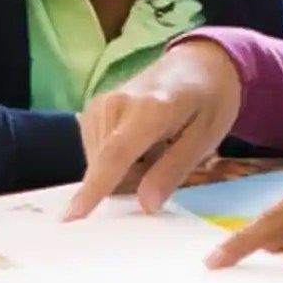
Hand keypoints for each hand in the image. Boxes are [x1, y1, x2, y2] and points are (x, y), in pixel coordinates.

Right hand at [65, 39, 242, 219]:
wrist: (198, 64)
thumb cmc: (210, 101)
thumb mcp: (206, 138)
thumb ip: (173, 170)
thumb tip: (146, 205)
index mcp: (149, 109)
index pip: (115, 155)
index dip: (94, 188)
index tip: (72, 217)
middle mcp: (115, 103)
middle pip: (105, 166)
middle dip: (130, 181)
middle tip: (166, 160)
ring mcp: (100, 104)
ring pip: (99, 162)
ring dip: (124, 170)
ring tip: (157, 148)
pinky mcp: (93, 110)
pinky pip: (98, 153)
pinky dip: (117, 159)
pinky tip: (141, 144)